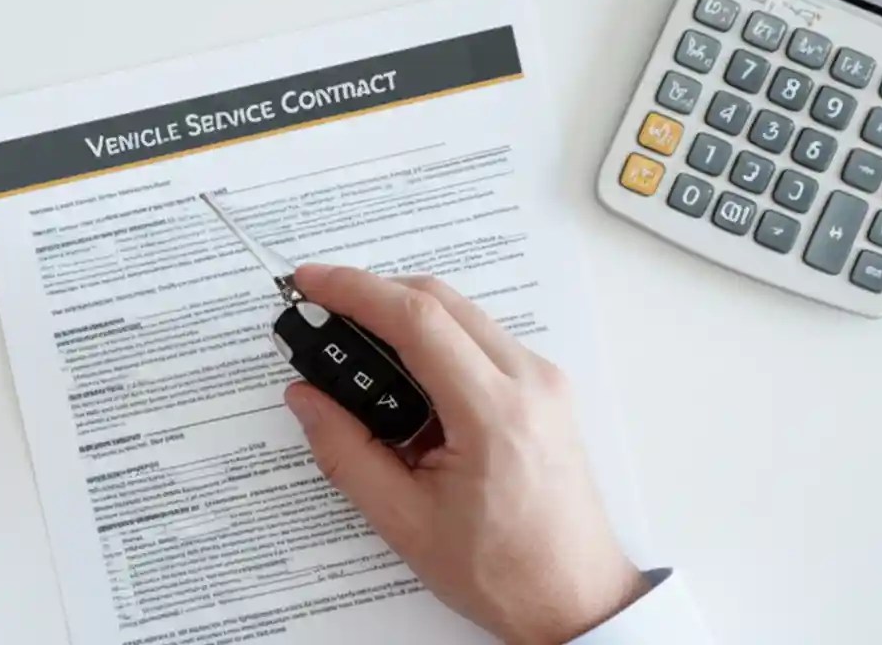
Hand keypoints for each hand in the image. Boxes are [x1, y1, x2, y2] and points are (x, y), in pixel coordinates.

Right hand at [283, 265, 646, 644]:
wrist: (575, 599)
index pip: (418, 320)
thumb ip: (346, 452)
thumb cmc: (503, 572)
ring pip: (462, 315)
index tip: (311, 283)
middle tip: (321, 312)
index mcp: (494, 413)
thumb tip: (305, 397)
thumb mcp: (404, 522)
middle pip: (440, 301)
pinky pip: (482, 339)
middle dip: (374, 294)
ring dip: (406, 316)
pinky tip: (405, 377)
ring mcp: (544, 382)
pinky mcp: (545, 390)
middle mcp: (529, 382)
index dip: (355, 291)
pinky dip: (436, 339)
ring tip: (356, 352)